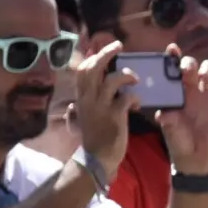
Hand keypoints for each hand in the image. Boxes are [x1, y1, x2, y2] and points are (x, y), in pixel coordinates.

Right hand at [69, 42, 136, 173]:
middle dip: (107, 53)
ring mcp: (102, 106)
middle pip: (94, 67)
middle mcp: (89, 99)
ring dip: (127, 75)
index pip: (83, 71)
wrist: (96, 160)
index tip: (104, 53)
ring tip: (136, 79)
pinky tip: (137, 103)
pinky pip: (127, 97)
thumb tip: (70, 108)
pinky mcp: (116, 116)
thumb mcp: (75, 125)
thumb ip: (73, 115)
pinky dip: (135, 96)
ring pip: (112, 79)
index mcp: (81, 99)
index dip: (93, 57)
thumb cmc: (89, 142)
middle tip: (119, 46)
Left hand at [155, 49, 207, 175]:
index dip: (172, 58)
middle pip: (192, 67)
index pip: (173, 71)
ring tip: (206, 77)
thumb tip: (163, 115)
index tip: (172, 50)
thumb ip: (169, 122)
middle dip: (190, 64)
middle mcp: (191, 91)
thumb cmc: (178, 142)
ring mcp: (207, 97)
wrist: (196, 157)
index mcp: (176, 94)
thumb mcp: (171, 132)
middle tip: (187, 70)